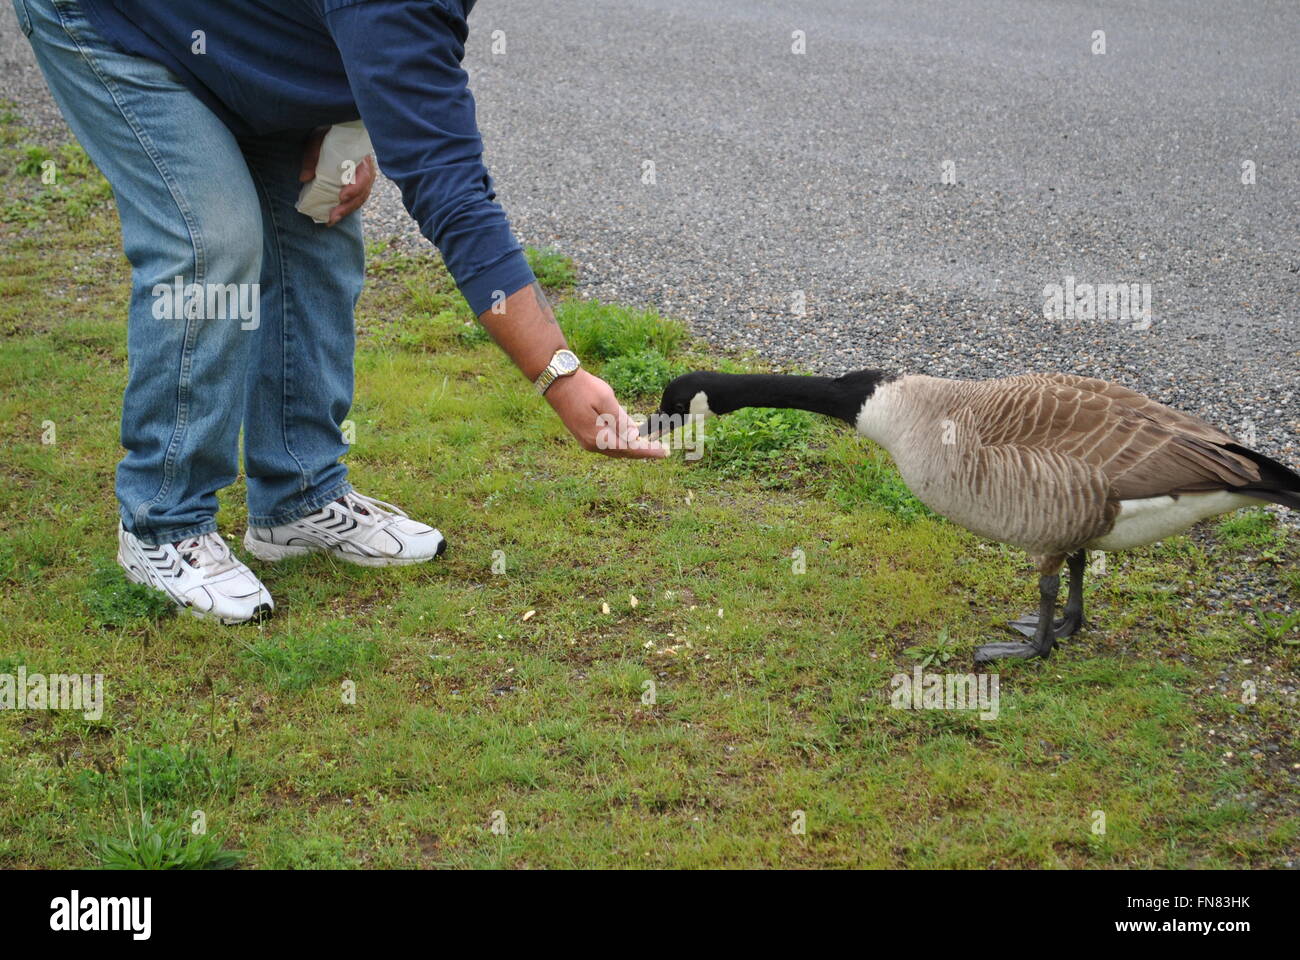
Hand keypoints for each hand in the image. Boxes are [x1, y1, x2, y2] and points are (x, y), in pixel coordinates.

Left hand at [300, 126, 375, 226]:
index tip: (341, 196)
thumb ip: (313, 155)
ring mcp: (364, 177)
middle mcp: (366, 169)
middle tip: (334, 215)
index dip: (355, 188)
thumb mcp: (319, 137)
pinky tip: (335, 216)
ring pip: (361, 198)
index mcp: (361, 157)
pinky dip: (346, 208)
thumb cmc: (330, 131)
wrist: (339, 128)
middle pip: (363, 192)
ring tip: (332, 220)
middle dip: (349, 206)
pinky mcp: (358, 183)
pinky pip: (356, 198)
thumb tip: (304, 178)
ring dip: (347, 210)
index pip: (364, 176)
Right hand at [545, 370, 666, 458]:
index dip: (649, 451)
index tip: (664, 452)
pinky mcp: (584, 435)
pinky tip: (630, 436)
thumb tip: (634, 437)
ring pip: (615, 449)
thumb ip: (621, 421)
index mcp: (597, 437)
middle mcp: (591, 444)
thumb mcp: (606, 400)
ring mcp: (586, 441)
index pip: (629, 449)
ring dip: (631, 447)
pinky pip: (607, 443)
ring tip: (649, 444)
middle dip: (642, 451)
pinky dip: (620, 442)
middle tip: (661, 449)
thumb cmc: (582, 387)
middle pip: (623, 452)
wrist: (558, 381)